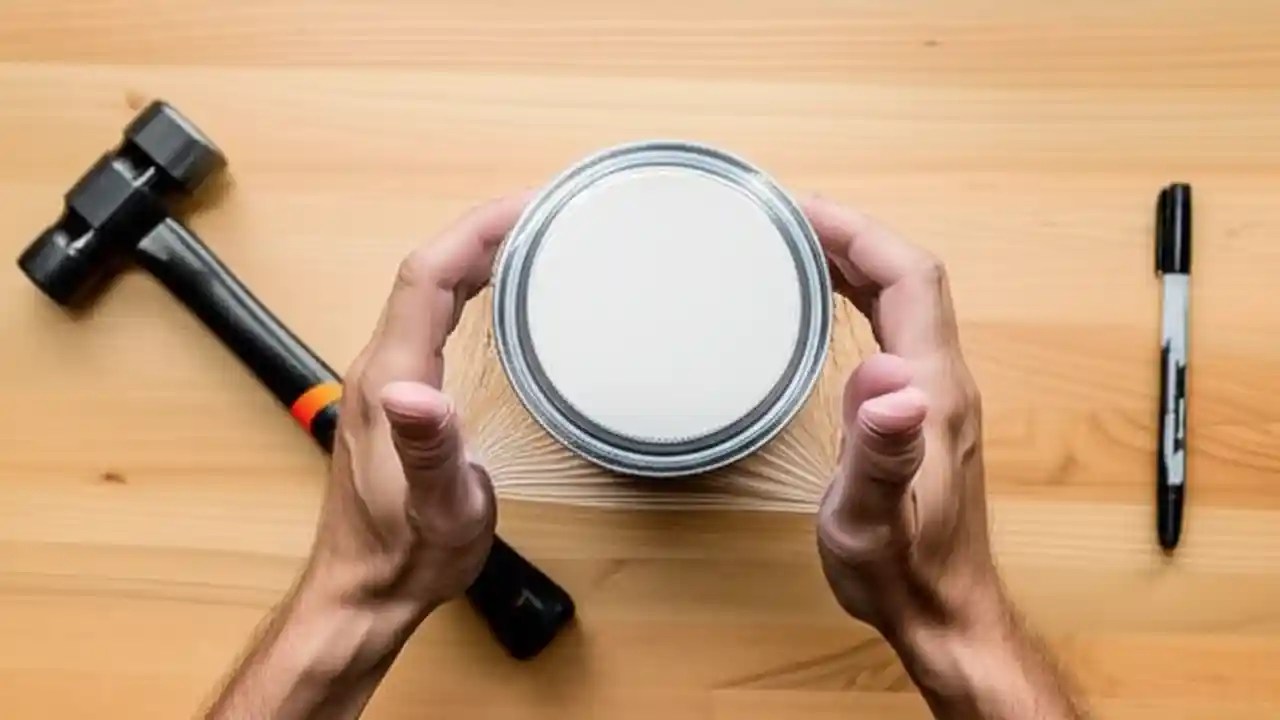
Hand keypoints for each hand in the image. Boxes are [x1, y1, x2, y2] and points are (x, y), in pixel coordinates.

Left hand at [304, 194, 529, 616]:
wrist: (366, 590)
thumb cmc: (408, 555)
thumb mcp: (437, 509)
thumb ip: (429, 449)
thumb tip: (415, 390)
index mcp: (391, 381)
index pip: (426, 278)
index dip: (474, 232)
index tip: (527, 207)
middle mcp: (381, 370)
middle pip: (425, 274)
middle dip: (481, 231)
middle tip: (543, 212)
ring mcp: (385, 381)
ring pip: (424, 292)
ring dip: (472, 254)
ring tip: (528, 238)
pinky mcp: (395, 396)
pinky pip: (428, 318)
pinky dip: (464, 289)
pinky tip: (494, 294)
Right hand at [806, 196, 998, 639]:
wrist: (943, 615)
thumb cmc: (901, 573)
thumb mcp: (873, 519)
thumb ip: (881, 451)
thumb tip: (888, 381)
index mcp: (932, 392)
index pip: (910, 281)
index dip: (861, 234)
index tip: (806, 211)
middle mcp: (943, 384)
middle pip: (911, 281)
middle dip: (855, 236)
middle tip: (791, 219)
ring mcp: (937, 400)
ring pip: (906, 305)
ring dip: (859, 265)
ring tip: (803, 247)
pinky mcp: (924, 417)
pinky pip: (897, 334)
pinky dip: (863, 303)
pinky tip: (832, 310)